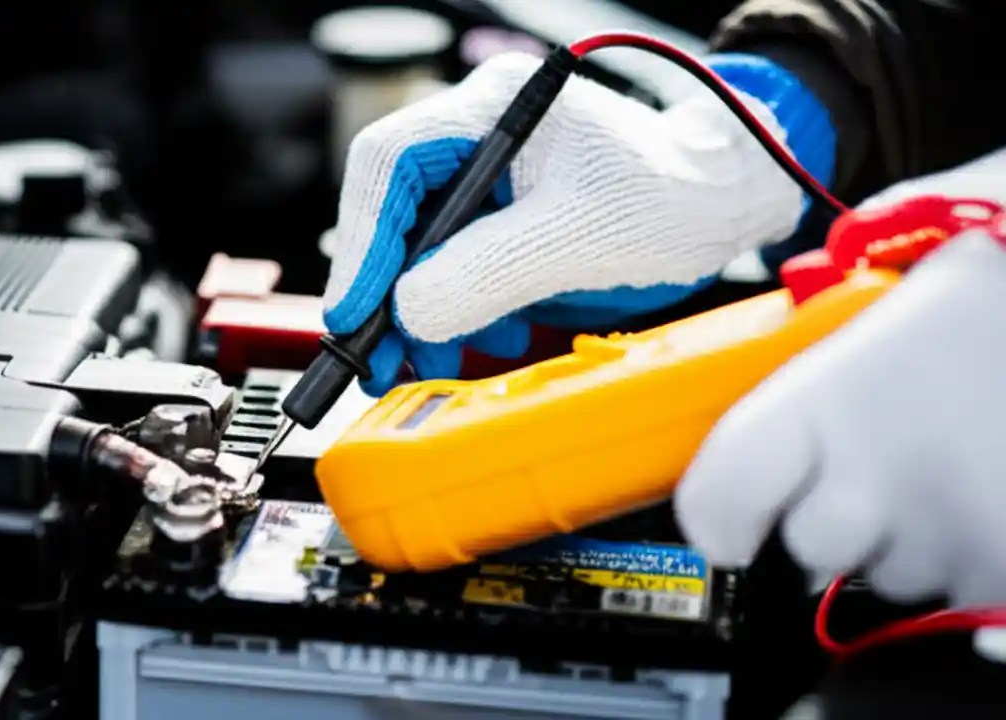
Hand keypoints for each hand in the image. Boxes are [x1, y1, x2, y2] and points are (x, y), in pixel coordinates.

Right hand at [323, 51, 805, 395]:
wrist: (719, 209)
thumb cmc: (671, 196)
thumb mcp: (580, 235)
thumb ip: (491, 271)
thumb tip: (409, 312)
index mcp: (490, 112)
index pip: (389, 164)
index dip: (363, 240)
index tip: (356, 310)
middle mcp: (475, 143)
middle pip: (392, 213)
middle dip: (383, 291)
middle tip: (375, 357)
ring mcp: (484, 187)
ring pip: (415, 252)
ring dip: (414, 314)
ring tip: (428, 361)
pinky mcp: (497, 229)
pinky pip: (450, 274)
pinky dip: (451, 316)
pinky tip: (475, 342)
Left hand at [675, 227, 1005, 606]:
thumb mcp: (926, 253)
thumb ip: (845, 283)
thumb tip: (810, 283)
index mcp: (836, 399)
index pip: (719, 500)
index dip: (721, 509)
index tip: (732, 510)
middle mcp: (887, 480)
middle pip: (810, 544)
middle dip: (838, 509)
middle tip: (889, 448)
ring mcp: (961, 537)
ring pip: (892, 570)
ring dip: (912, 527)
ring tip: (967, 448)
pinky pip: (968, 587)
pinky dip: (978, 549)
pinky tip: (999, 482)